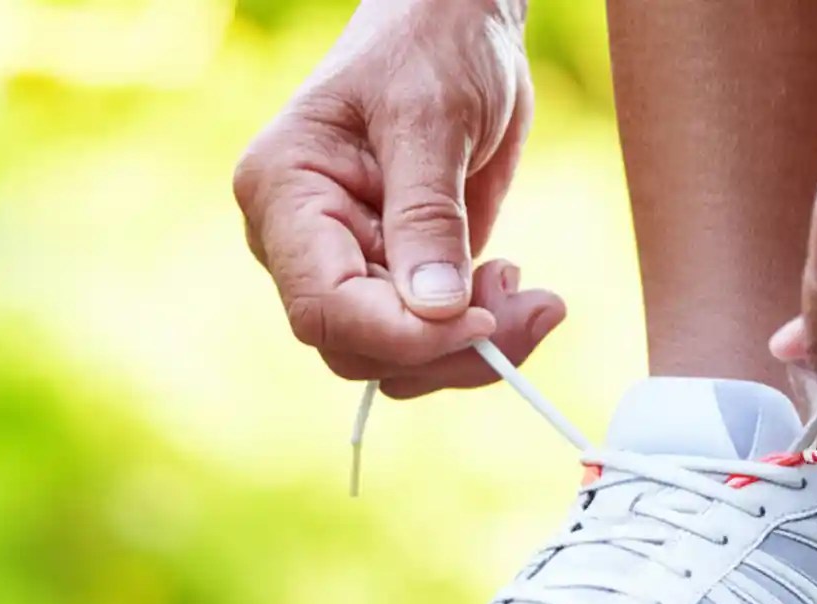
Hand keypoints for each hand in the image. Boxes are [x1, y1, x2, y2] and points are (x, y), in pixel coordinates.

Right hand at [233, 0, 564, 398]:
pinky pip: (422, 338)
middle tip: (532, 309)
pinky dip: (474, 332)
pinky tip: (508, 283)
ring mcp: (344, 262)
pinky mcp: (390, 274)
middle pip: (356, 345)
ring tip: (529, 293)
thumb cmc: (428, 46)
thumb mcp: (432, 118)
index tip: (481, 322)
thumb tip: (435, 309)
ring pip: (391, 358)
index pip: (324, 304)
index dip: (401, 334)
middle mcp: (299, 242)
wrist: (454, 24)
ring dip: (469, 347)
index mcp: (284, 194)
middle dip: (445, 347)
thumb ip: (428, 215)